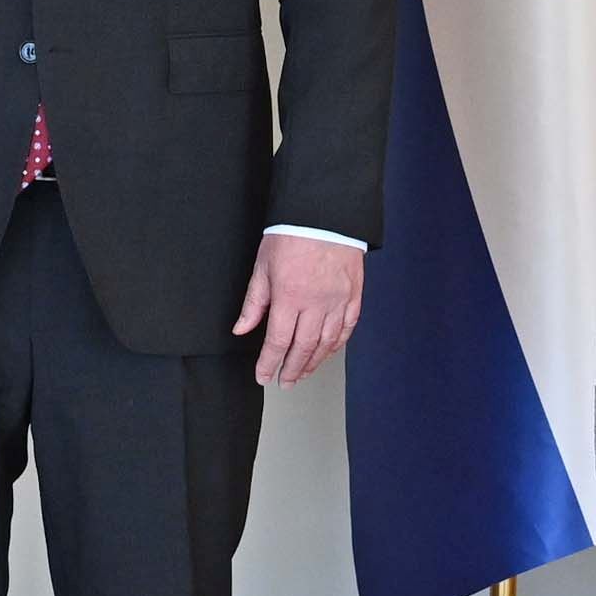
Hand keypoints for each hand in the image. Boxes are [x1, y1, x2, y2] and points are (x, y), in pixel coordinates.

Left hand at [233, 232, 366, 387]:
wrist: (325, 213)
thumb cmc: (292, 234)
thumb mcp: (263, 266)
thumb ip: (253, 303)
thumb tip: (241, 329)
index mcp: (289, 296)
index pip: (277, 341)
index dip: (269, 363)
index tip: (264, 376)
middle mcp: (316, 303)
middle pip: (303, 348)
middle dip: (292, 369)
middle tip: (285, 382)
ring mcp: (338, 300)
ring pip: (327, 343)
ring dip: (314, 362)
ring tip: (303, 373)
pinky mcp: (353, 295)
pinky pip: (347, 328)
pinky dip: (337, 344)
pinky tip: (327, 352)